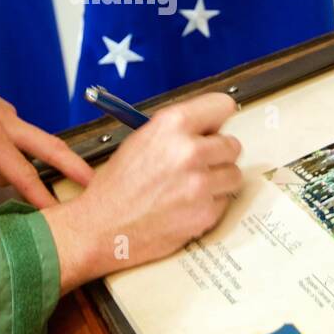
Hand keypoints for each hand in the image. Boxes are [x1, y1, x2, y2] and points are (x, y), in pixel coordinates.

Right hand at [42, 93, 242, 293]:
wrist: (100, 227)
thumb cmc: (115, 188)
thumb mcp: (141, 141)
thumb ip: (177, 131)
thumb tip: (208, 127)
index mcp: (172, 125)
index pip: (222, 105)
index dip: (219, 118)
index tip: (217, 126)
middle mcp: (189, 151)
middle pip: (232, 144)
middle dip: (218, 154)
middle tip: (199, 163)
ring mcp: (200, 184)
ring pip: (233, 175)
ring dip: (218, 180)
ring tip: (191, 186)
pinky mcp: (205, 213)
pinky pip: (224, 202)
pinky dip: (209, 204)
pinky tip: (185, 205)